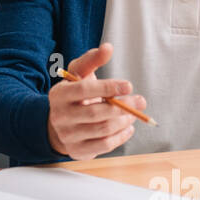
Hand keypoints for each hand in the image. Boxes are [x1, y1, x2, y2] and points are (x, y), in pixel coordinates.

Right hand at [47, 43, 146, 159]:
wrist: (60, 123)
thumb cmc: (74, 95)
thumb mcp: (79, 75)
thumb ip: (92, 60)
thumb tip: (108, 48)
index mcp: (59, 94)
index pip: (84, 89)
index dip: (108, 87)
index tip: (128, 85)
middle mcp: (60, 116)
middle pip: (96, 113)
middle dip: (123, 106)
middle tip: (140, 101)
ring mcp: (68, 135)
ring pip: (103, 130)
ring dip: (124, 121)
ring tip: (133, 114)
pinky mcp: (78, 151)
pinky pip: (105, 145)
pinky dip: (121, 136)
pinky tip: (128, 127)